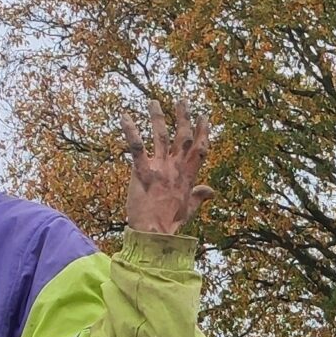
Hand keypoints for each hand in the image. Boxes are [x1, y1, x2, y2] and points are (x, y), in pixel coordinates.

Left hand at [120, 99, 211, 235]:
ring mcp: (160, 169)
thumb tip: (211, 191)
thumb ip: (199, 196)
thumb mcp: (188, 209)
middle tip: (182, 101)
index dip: (203, 132)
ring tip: (153, 102)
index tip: (204, 117)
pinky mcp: (143, 172)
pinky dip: (130, 130)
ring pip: (161, 137)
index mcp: (187, 177)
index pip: (200, 150)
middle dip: (183, 118)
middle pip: (183, 138)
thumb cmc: (169, 225)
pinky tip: (124, 116)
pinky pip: (136, 147)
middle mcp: (176, 169)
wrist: (154, 235)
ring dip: (158, 118)